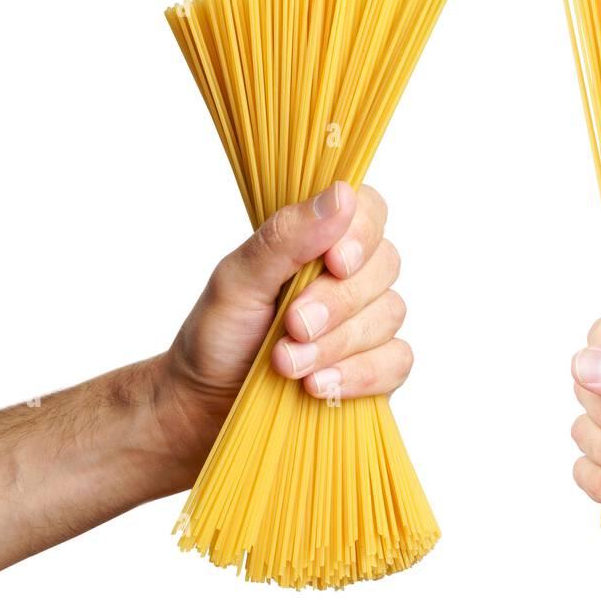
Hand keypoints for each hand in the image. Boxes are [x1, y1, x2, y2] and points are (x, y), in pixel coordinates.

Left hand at [149, 182, 411, 488]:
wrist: (205, 406)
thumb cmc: (219, 335)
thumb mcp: (237, 280)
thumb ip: (286, 238)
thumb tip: (341, 195)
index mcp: (320, 240)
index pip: (370, 210)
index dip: (362, 233)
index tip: (334, 262)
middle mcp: (352, 275)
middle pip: (384, 266)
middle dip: (337, 302)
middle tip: (292, 326)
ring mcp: (368, 321)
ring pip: (388, 316)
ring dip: (336, 344)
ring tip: (287, 364)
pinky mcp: (376, 367)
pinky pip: (395, 362)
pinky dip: (357, 376)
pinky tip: (317, 387)